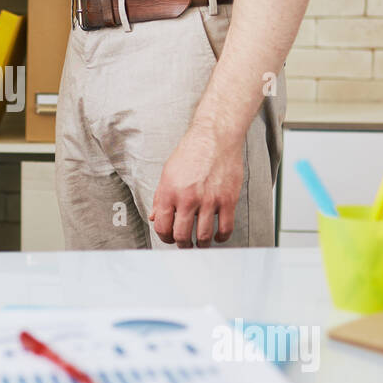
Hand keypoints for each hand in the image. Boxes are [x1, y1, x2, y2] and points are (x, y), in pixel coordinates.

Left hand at [150, 126, 244, 247]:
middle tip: (185, 244)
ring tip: (201, 242)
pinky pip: (225, 227)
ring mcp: (209, 200)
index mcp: (169, 192)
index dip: (164, 237)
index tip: (169, 238)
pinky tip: (218, 236)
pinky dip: (221, 237)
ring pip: (204, 236)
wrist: (215, 137)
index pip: (162, 226)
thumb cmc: (191, 153)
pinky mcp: (228, 200)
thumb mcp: (167, 173)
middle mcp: (188, 198)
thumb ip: (160, 197)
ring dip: (201, 244)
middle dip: (182, 244)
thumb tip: (154, 217)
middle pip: (182, 235)